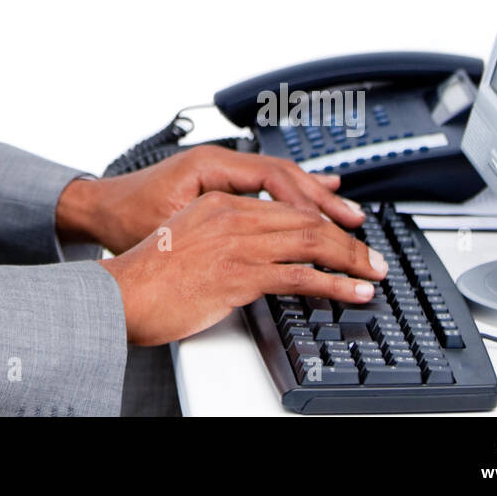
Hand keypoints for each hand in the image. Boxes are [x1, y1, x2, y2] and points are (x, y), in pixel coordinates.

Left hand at [55, 144, 366, 255]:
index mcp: (208, 166)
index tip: (332, 228)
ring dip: (315, 196)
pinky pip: (269, 182)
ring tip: (349, 214)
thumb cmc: (125, 219)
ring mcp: (221, 169)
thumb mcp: (168, 228)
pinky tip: (319, 196)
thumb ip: (212, 231)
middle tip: (356, 225)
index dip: (306, 205)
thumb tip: (253, 243)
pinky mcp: (221, 182)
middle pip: (284, 175)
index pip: (272, 178)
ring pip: (280, 177)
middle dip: (323, 200)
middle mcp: (218, 162)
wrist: (98, 209)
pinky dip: (296, 192)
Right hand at [97, 191, 387, 345]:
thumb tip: (253, 255)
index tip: (344, 232)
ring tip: (373, 272)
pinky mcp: (239, 275)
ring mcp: (237, 244)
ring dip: (350, 258)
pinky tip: (353, 291)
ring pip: (310, 242)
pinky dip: (334, 284)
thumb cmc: (148, 274)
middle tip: (372, 255)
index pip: (285, 204)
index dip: (322, 218)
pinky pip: (299, 276)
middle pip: (305, 219)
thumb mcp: (188, 238)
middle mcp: (231, 216)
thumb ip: (221, 236)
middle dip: (346, 238)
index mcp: (219, 202)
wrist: (123, 293)